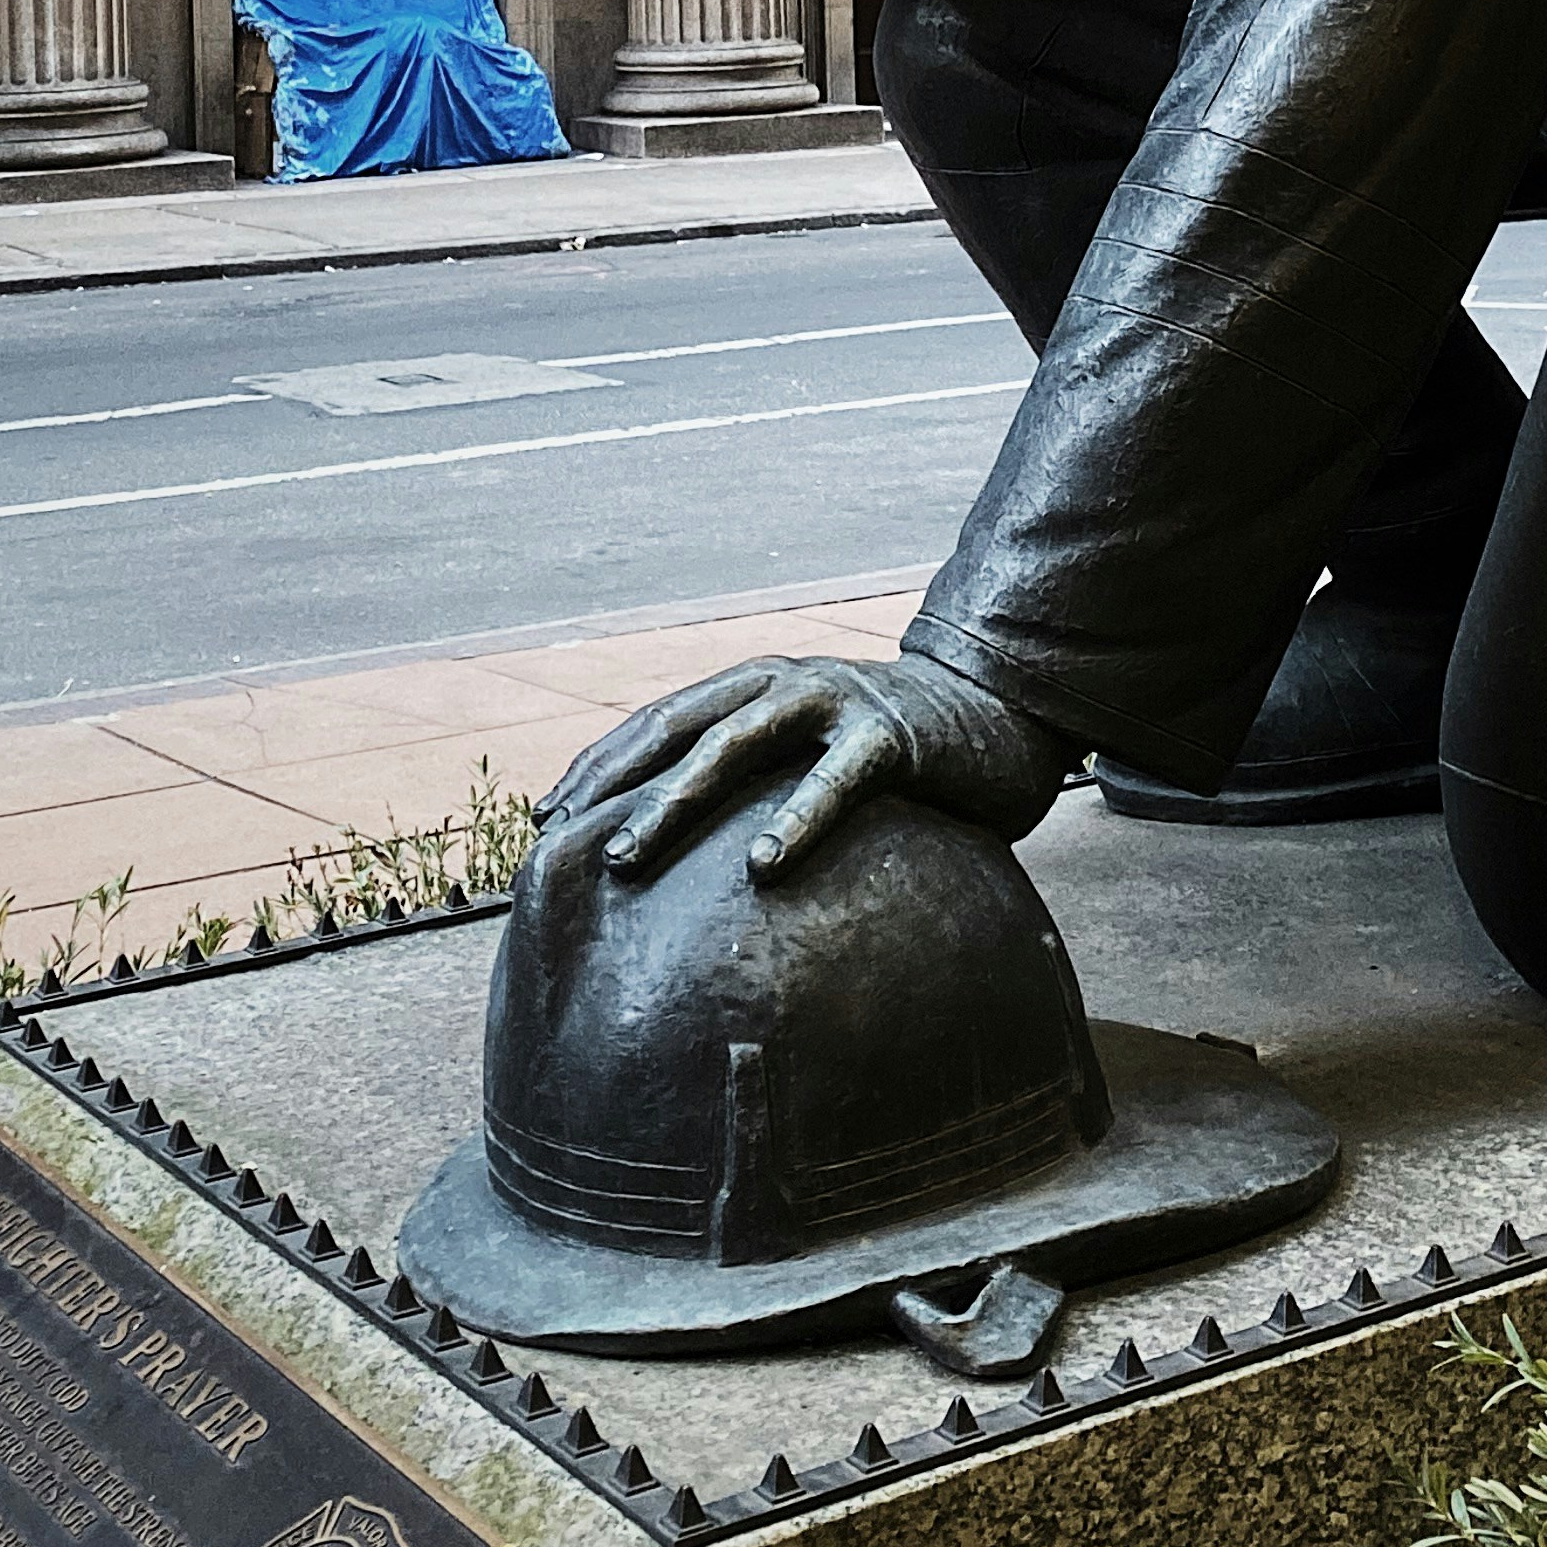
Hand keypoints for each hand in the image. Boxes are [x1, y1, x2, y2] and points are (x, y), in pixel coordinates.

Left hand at [539, 651, 1069, 885]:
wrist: (1000, 719)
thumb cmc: (893, 754)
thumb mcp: (811, 760)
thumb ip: (759, 787)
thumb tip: (685, 859)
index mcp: (757, 687)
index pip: (660, 720)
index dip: (600, 764)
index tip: (546, 817)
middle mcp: (785, 682)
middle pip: (681, 728)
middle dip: (616, 784)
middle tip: (565, 840)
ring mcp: (837, 700)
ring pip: (737, 744)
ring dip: (676, 799)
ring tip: (630, 856)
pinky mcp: (893, 733)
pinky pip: (836, 779)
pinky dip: (795, 818)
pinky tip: (763, 864)